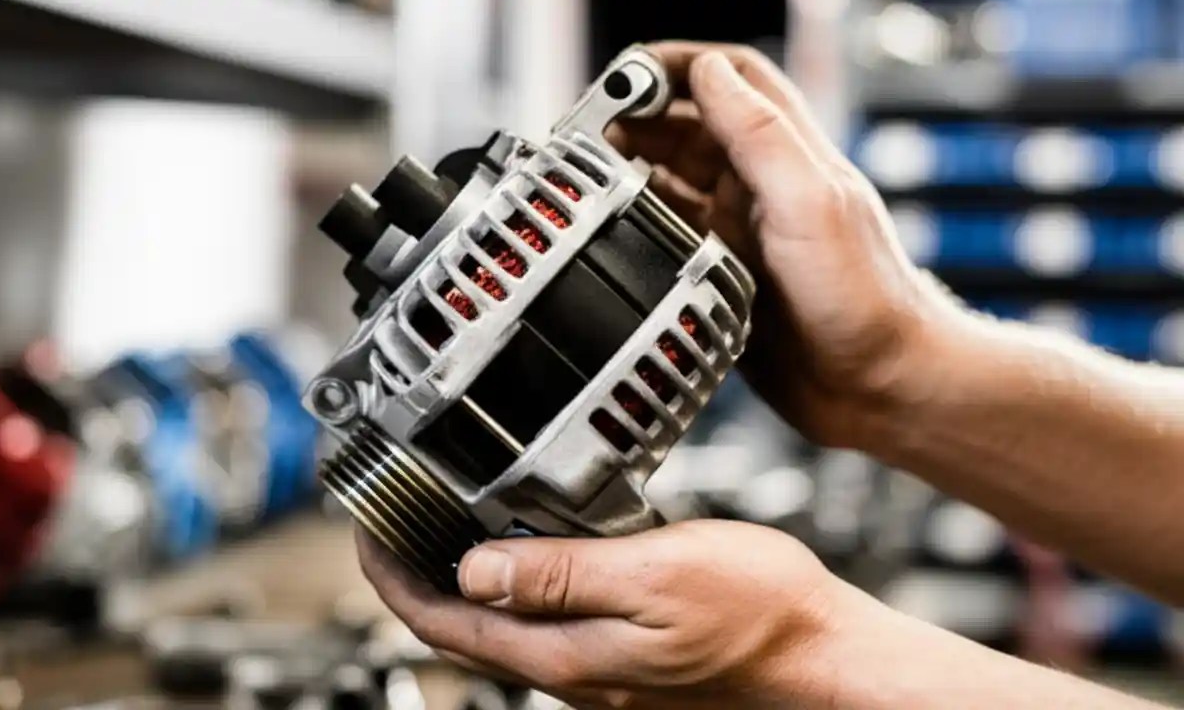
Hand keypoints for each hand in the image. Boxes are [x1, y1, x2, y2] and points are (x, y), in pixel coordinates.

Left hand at [356, 519, 880, 708]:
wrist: (823, 658)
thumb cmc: (760, 619)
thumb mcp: (655, 576)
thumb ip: (560, 574)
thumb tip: (472, 569)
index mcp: (566, 653)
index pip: (441, 621)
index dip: (390, 574)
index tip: (367, 526)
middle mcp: (572, 670)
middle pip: (459, 626)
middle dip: (413, 573)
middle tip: (392, 519)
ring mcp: (596, 668)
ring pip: (499, 622)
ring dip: (460, 575)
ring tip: (443, 522)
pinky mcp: (624, 655)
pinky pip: (543, 618)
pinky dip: (514, 580)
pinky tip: (529, 547)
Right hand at [612, 42, 960, 451]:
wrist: (881, 389)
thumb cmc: (866, 300)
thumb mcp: (810, 203)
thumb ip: (760, 134)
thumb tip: (707, 72)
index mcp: (787, 157)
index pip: (730, 78)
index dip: (677, 65)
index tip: (627, 74)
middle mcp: (762, 188)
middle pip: (688, 128)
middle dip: (637, 119)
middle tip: (590, 134)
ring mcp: (741, 234)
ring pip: (672, 182)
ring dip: (632, 171)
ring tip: (594, 177)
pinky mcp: (723, 278)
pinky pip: (668, 238)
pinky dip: (638, 226)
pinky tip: (616, 233)